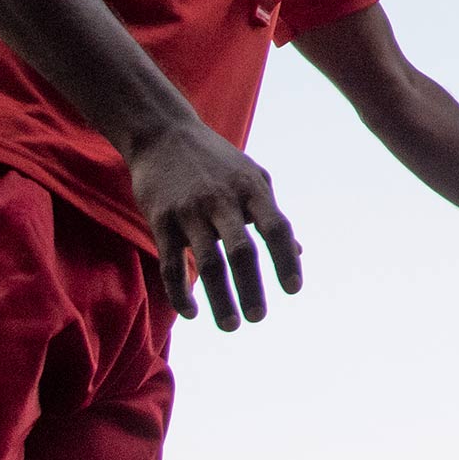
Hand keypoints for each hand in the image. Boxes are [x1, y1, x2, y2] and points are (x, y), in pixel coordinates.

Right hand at [128, 121, 302, 331]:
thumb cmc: (216, 161)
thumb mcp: (252, 177)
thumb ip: (271, 214)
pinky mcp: (161, 219)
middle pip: (241, 251)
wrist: (163, 133)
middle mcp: (222, 199)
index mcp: (251, 189)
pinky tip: (192, 313)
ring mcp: (190, 210)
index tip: (293, 290)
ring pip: (207, 263)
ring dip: (220, 298)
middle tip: (259, 318)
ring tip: (231, 326)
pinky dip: (181, 291)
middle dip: (251, 287)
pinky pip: (171, 263)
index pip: (276, 227)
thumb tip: (297, 252)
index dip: (286, 259)